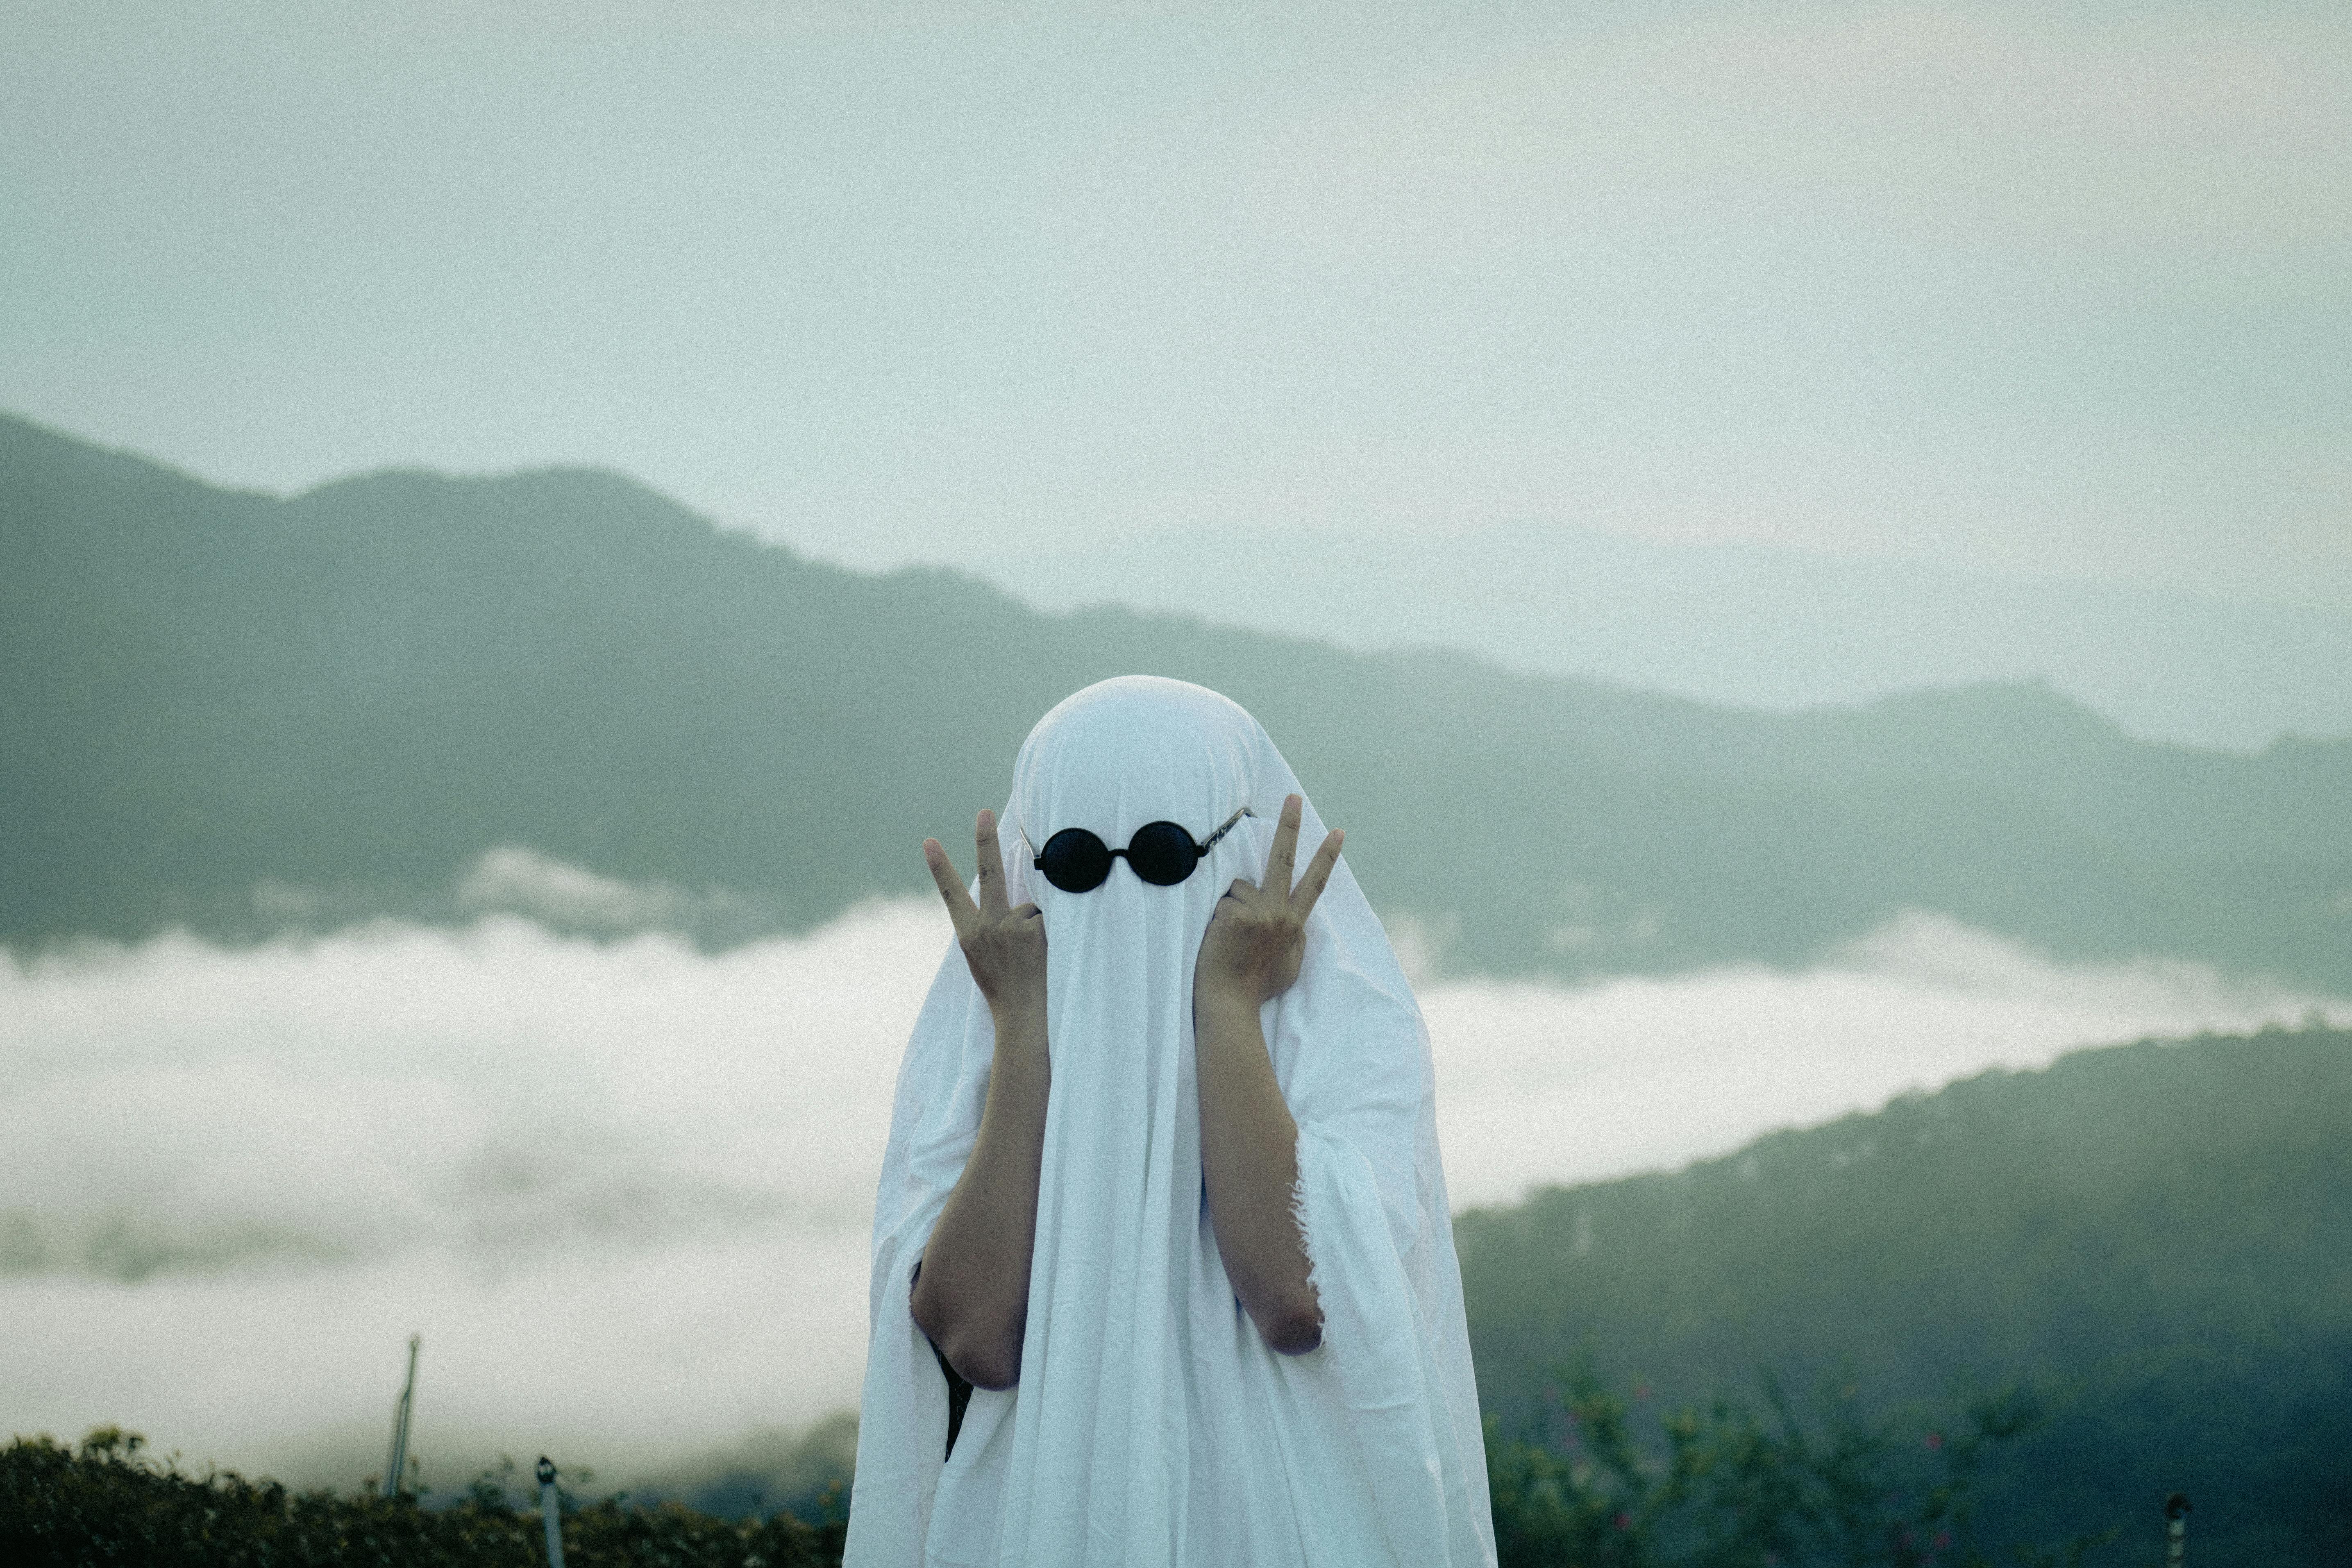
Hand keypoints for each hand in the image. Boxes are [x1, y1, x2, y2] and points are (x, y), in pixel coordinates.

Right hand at [925, 810, 1046, 1024]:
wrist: (1020, 1013)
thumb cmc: (1002, 986)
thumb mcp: (982, 956)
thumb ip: (988, 925)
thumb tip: (1012, 895)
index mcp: (968, 934)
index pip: (952, 893)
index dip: (940, 866)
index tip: (929, 841)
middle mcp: (986, 926)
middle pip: (989, 873)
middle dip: (985, 840)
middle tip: (984, 811)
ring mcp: (1009, 925)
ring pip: (1029, 905)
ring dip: (1035, 923)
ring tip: (1033, 954)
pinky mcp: (1032, 928)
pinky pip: (1046, 916)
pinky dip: (1049, 929)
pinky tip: (1044, 952)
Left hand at [1195, 794, 1342, 1015]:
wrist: (1231, 1003)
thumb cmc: (1256, 987)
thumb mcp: (1290, 965)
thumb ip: (1294, 938)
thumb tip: (1295, 922)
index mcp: (1295, 925)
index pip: (1315, 884)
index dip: (1327, 857)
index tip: (1338, 832)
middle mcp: (1281, 914)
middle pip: (1285, 859)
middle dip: (1291, 825)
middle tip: (1294, 797)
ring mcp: (1259, 912)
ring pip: (1239, 888)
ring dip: (1229, 906)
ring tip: (1227, 937)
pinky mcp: (1236, 913)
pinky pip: (1221, 901)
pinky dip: (1216, 916)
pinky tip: (1217, 939)